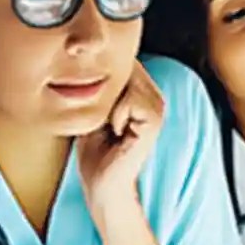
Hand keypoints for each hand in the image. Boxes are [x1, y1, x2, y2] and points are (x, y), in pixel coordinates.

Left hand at [77, 62, 164, 208]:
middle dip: (104, 91)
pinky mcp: (155, 118)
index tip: (97, 110)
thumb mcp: (92, 109)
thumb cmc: (94, 151)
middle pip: (122, 65)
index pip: (119, 60)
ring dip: (108, 105)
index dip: (99, 78)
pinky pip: (130, 99)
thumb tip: (88, 59)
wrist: (102, 185)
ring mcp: (157, 105)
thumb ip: (98, 84)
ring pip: (125, 79)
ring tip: (111, 127)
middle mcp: (152, 94)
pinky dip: (115, 116)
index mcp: (140, 90)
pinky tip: (117, 134)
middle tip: (104, 122)